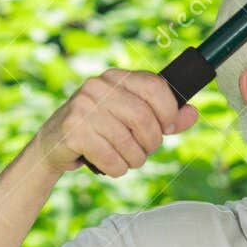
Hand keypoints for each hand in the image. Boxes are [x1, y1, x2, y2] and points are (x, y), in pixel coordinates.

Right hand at [33, 69, 199, 176]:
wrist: (53, 145)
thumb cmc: (98, 129)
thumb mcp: (131, 117)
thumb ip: (164, 116)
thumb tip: (192, 114)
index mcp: (116, 77)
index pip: (155, 87)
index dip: (169, 112)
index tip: (168, 128)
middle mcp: (98, 87)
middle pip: (145, 118)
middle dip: (151, 143)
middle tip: (144, 151)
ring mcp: (83, 107)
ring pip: (129, 143)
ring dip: (134, 160)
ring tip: (125, 158)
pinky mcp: (72, 131)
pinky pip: (111, 158)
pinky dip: (116, 169)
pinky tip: (108, 164)